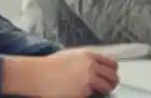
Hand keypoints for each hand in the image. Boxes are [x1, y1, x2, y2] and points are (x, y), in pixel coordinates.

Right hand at [2, 49, 118, 97]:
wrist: (37, 74)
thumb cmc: (48, 66)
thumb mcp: (69, 56)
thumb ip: (83, 61)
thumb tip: (92, 67)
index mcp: (88, 56)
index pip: (111, 63)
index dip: (113, 71)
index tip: (112, 75)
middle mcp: (91, 67)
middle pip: (113, 76)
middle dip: (112, 82)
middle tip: (109, 86)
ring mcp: (88, 80)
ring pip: (107, 87)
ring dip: (105, 90)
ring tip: (100, 92)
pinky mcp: (83, 93)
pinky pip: (92, 95)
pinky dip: (89, 96)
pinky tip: (81, 93)